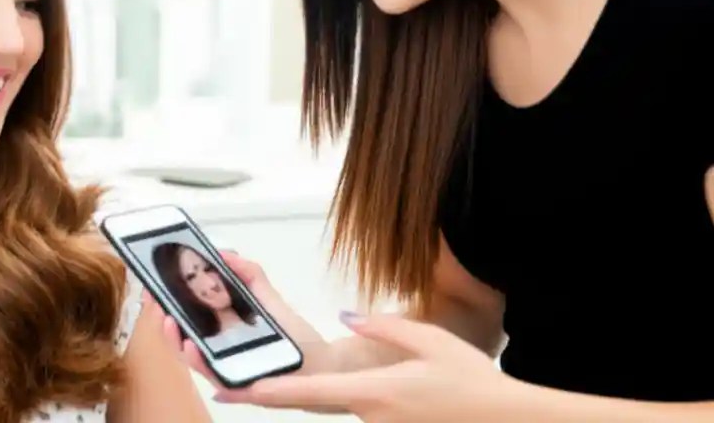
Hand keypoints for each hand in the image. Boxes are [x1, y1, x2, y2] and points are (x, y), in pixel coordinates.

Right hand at [150, 250, 338, 380]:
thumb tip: (224, 253)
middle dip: (161, 317)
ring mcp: (225, 369)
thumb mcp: (268, 298)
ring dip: (173, 340)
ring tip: (169, 320)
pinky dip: (199, 361)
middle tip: (154, 298)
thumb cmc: (293, 337)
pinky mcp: (238, 386)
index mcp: (220, 331)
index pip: (185, 317)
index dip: (166, 301)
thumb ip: (248, 275)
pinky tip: (192, 345)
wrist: (321, 365)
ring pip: (189, 358)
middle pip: (179, 336)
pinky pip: (212, 376)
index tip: (153, 283)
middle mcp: (217, 351)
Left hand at [211, 313, 521, 422]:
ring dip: (298, 395)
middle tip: (223, 389)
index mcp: (372, 392)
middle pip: (304, 403)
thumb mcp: (429, 341)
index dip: (262, 391)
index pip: (305, 390)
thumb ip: (384, 325)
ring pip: (327, 407)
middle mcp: (366, 416)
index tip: (227, 389)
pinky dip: (325, 399)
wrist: (506, 422)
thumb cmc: (472, 383)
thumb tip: (350, 316)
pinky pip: (348, 412)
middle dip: (262, 396)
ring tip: (257, 381)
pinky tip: (305, 387)